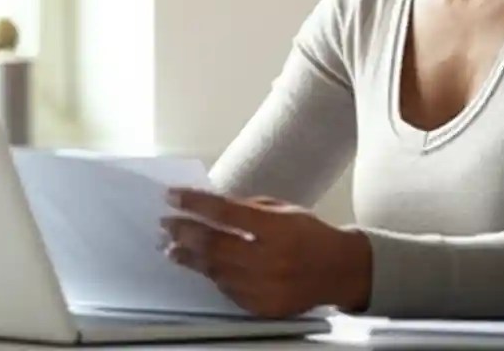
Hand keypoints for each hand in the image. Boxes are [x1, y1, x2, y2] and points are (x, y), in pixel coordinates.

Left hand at [161, 188, 371, 318]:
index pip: (226, 212)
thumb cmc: (308, 233)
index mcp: (277, 228)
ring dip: (191, 259)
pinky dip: (214, 276)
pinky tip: (203, 267)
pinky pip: (228, 290)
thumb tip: (208, 206)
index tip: (172, 196)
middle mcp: (271, 259)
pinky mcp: (262, 307)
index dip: (195, 203)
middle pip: (215, 245)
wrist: (337, 271)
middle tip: (166, 225)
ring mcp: (266, 287)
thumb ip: (247, 209)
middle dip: (185, 233)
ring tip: (173, 249)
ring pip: (216, 271)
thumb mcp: (283, 210)